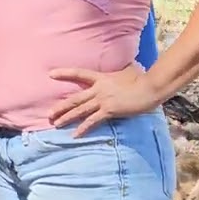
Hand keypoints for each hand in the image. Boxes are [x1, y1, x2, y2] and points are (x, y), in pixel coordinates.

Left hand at [48, 63, 162, 135]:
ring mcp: (103, 100)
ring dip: (67, 118)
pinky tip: (75, 135)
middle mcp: (99, 89)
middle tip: (49, 114)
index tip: (50, 74)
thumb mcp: (129, 70)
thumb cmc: (142, 78)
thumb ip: (123, 69)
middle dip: (60, 107)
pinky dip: (83, 129)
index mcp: (101, 78)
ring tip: (56, 124)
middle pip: (75, 99)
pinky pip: (92, 121)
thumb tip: (130, 64)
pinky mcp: (110, 110)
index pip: (79, 73)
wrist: (150, 87)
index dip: (64, 73)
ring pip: (80, 110)